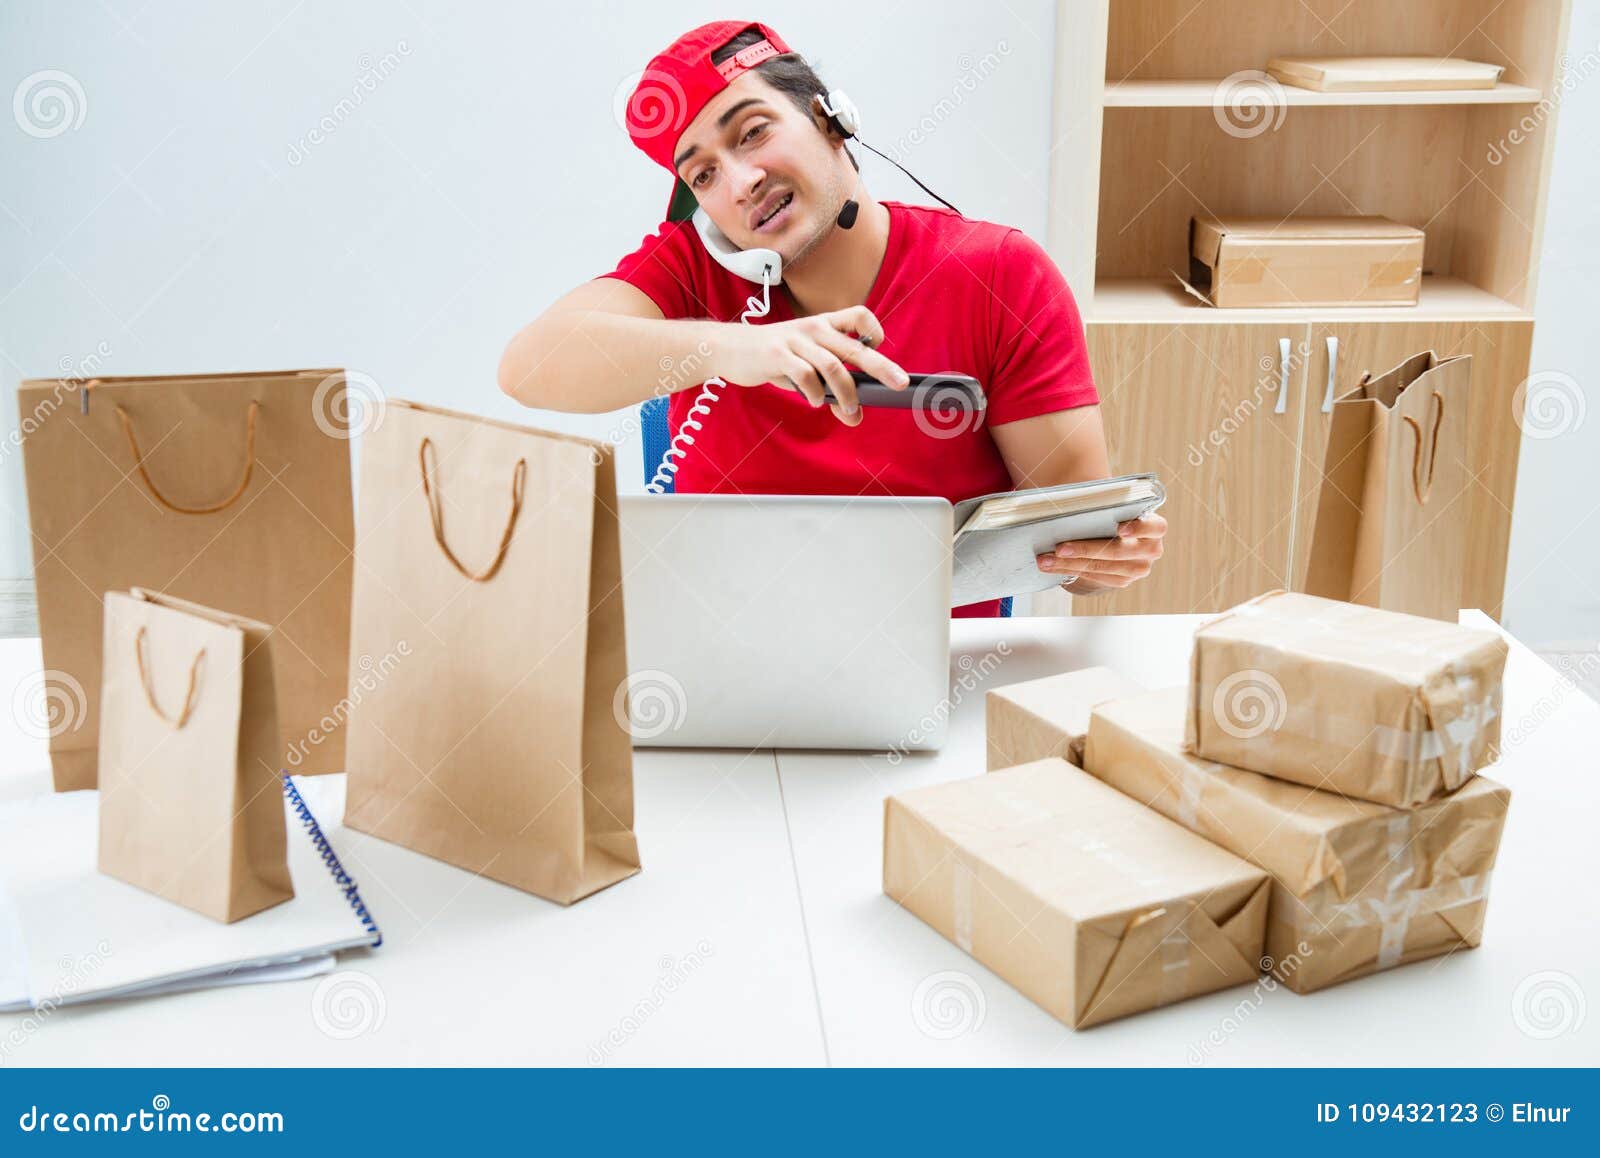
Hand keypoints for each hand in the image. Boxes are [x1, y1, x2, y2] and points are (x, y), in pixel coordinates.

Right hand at [710, 305, 908, 426]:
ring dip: (846, 393)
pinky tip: (813, 401)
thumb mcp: (802, 365)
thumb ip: (828, 386)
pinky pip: (805, 375)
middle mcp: (813, 328)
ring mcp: (795, 339)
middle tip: (900, 384)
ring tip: (851, 410)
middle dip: (882, 367)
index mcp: (823, 324)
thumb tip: (854, 415)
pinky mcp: (777, 353)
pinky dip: (814, 393)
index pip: (860, 315)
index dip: (875, 332)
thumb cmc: (772, 357)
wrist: (728, 347)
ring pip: (833, 366)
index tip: (879, 348)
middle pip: (856, 347)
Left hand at [1036, 513, 1167, 593]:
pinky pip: (1095, 577)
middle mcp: (1151, 550)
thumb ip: (1101, 503)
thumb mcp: (1110, 503)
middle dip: (1086, 550)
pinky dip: (1071, 570)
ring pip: (1103, 568)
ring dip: (1071, 564)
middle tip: (1059, 548)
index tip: (1119, 529)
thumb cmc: (1109, 510)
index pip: (1156, 527)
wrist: (1111, 528)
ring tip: (1045, 559)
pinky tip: (1052, 566)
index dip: (1139, 528)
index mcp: (1154, 526)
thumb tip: (1066, 505)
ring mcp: (1138, 568)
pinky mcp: (1122, 580)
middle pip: (1120, 551)